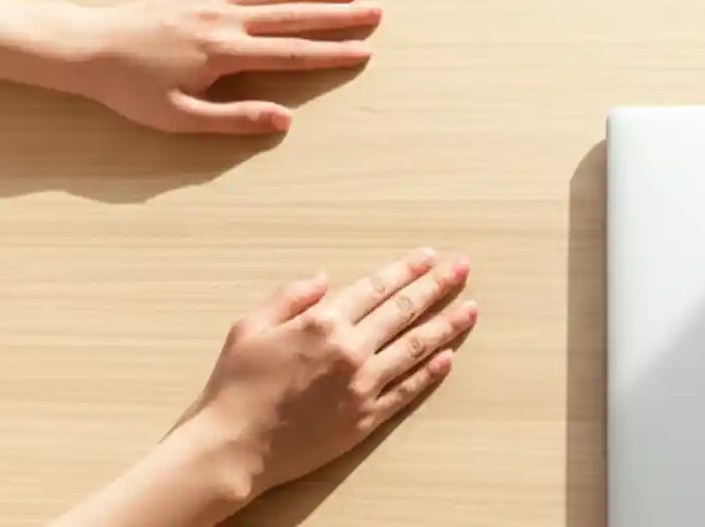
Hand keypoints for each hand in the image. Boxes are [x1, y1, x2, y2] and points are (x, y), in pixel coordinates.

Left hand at [78, 0, 381, 133]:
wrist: (88, 47)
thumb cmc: (131, 89)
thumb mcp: (178, 117)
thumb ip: (233, 119)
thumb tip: (284, 121)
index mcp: (224, 53)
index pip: (291, 53)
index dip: (331, 53)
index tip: (363, 52)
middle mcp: (224, 19)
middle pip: (293, 16)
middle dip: (338, 15)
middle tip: (375, 11)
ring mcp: (212, 0)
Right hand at [181, 249, 477, 501]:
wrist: (233, 448)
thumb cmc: (235, 386)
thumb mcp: (249, 326)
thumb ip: (289, 297)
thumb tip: (324, 279)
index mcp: (322, 322)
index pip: (376, 286)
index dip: (406, 268)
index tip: (429, 256)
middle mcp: (350, 349)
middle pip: (404, 309)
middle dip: (437, 285)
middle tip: (463, 267)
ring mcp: (363, 384)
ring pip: (415, 347)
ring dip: (446, 325)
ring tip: (471, 309)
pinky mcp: (366, 417)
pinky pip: (407, 389)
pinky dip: (430, 372)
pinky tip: (448, 358)